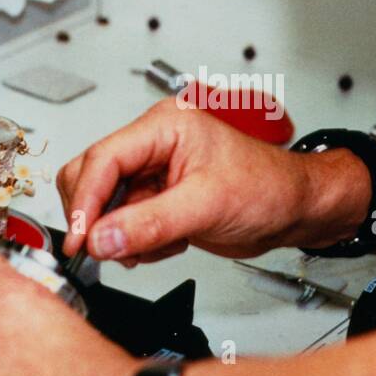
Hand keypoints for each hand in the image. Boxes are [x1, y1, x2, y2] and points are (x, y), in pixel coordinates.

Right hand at [56, 96, 365, 264]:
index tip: (79, 238)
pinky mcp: (159, 200)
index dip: (84, 201)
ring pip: (106, 206)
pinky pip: (125, 225)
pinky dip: (138, 243)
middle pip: (92, 177)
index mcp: (163, 126)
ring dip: (121, 234)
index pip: (103, 158)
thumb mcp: (208, 205)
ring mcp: (154, 174)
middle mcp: (153, 146)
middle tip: (108, 248)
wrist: (297, 210)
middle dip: (98, 217)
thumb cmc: (270, 187)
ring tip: (158, 244)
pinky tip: (170, 243)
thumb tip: (102, 238)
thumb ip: (150, 223)